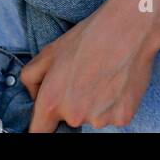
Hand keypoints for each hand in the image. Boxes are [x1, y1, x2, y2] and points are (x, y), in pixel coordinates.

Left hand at [20, 0, 158, 131]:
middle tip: (85, 76)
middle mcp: (74, 116)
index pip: (39, 132)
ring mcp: (99, 119)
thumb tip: (34, 96)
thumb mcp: (50, 51)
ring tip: (104, 75)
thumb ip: (31, 78)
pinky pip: (114, 115)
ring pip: (93, 117)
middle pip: (70, 120)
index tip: (50, 118)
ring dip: (96, 104)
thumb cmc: (88, 36)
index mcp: (52, 102)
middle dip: (74, 104)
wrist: (128, 28)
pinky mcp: (123, 118)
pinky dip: (115, 103)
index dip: (44, 123)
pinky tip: (118, 81)